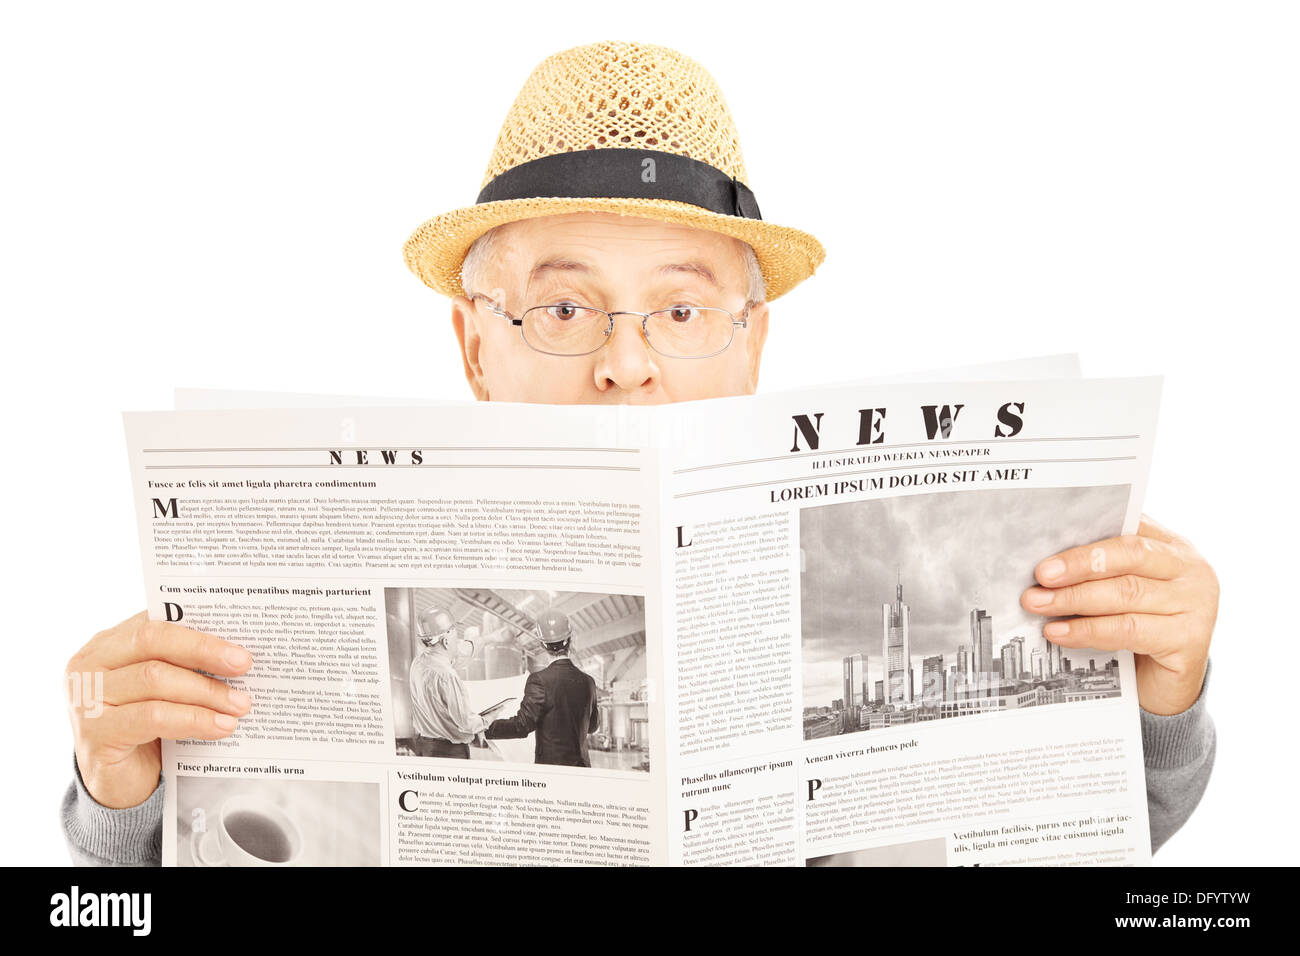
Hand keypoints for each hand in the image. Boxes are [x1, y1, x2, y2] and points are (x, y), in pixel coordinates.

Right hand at [65, 610, 252, 808]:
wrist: (118, 783)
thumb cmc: (147, 727)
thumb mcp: (163, 689)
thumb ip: (183, 664)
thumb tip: (235, 651)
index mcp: (108, 643)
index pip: (155, 621)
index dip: (199, 629)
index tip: (239, 641)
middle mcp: (89, 664)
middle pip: (152, 641)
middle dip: (204, 651)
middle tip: (244, 665)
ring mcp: (86, 698)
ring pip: (154, 679)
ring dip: (206, 691)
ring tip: (239, 704)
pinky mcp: (94, 733)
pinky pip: (152, 717)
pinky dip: (193, 720)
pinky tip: (220, 727)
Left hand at [1020, 514, 1217, 715]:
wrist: (1167, 684)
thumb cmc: (1138, 629)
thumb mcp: (1122, 593)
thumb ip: (1100, 571)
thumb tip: (1047, 561)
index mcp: (1174, 547)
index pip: (1129, 527)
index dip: (1087, 532)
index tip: (1047, 541)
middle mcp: (1192, 571)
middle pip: (1130, 556)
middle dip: (1078, 564)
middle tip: (1040, 575)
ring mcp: (1197, 605)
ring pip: (1127, 593)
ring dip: (1074, 598)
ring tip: (1038, 604)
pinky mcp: (1190, 641)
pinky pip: (1129, 630)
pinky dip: (1088, 630)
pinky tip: (1058, 632)